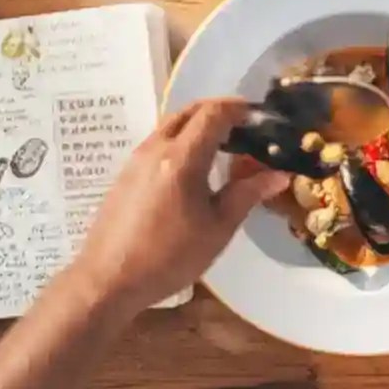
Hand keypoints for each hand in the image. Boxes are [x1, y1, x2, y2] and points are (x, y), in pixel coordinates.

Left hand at [68, 99, 289, 311]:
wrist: (109, 279)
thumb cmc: (170, 257)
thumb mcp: (217, 228)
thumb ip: (247, 194)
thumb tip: (279, 174)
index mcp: (181, 158)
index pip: (213, 114)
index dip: (238, 109)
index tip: (259, 117)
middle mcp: (156, 149)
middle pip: (189, 111)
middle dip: (218, 111)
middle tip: (244, 127)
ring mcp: (136, 159)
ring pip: (171, 125)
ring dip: (198, 125)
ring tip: (223, 147)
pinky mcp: (125, 174)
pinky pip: (158, 142)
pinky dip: (181, 140)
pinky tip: (193, 169)